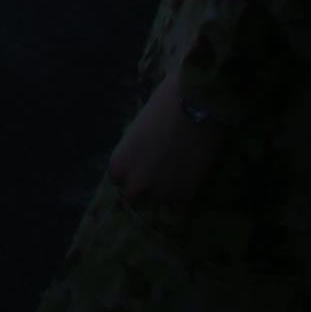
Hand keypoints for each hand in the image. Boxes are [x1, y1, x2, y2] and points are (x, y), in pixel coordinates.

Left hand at [109, 68, 219, 207]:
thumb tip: (143, 161)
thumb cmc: (161, 110)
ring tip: (175, 174)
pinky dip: (183, 192)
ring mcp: (160, 191)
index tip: (140, 167)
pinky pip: (180, 202)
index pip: (118, 180)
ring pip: (159, 201)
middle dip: (142, 188)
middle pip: (133, 197)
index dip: (130, 173)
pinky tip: (188, 176)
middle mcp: (135, 182)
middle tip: (156, 175)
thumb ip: (135, 153)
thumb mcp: (137, 133)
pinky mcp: (185, 193)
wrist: (192, 109)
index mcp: (119, 164)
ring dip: (165, 191)